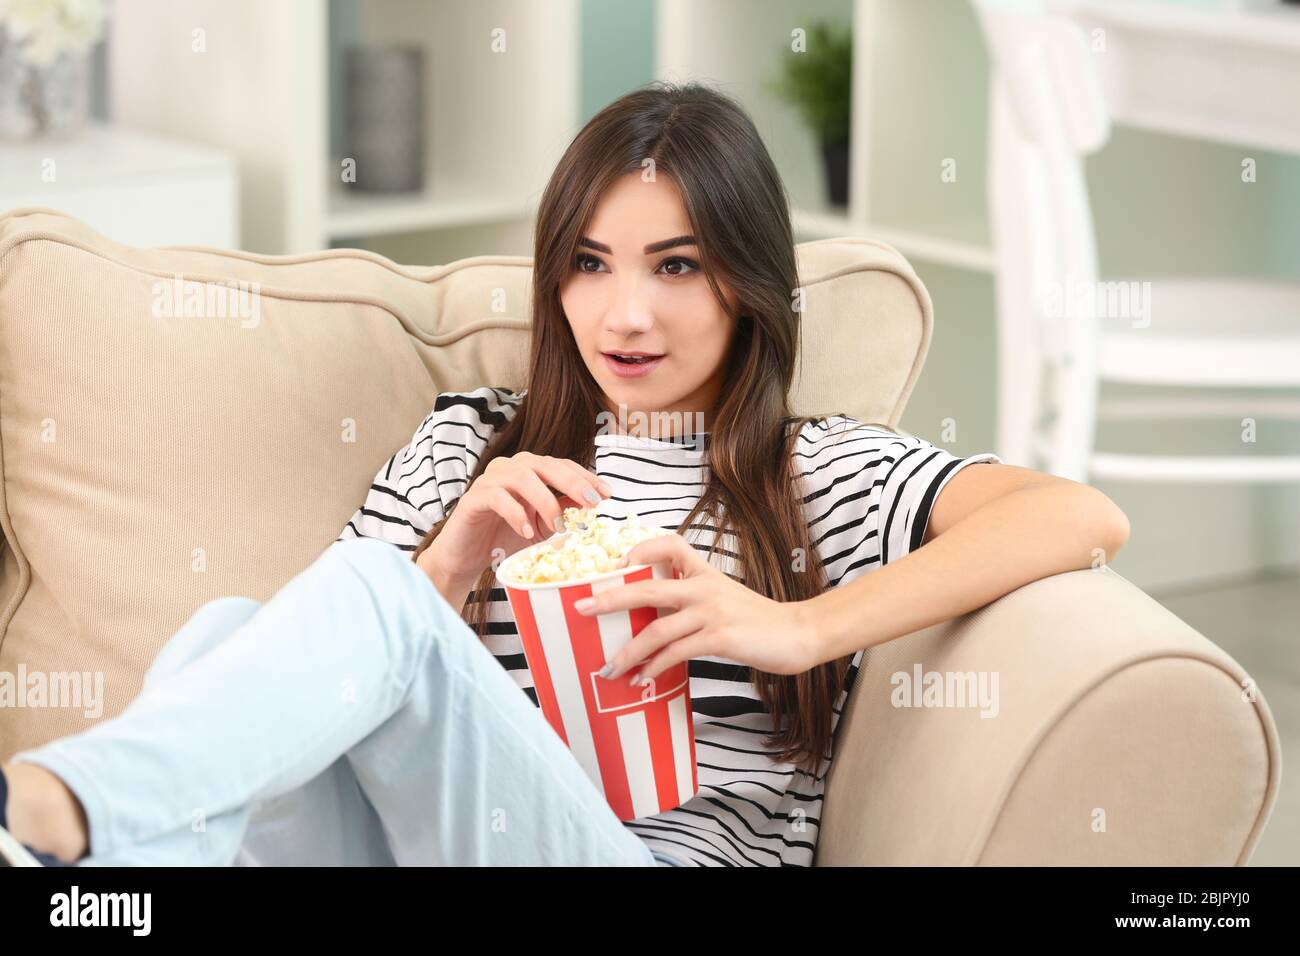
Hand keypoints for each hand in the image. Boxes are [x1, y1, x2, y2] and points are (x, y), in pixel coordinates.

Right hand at [420, 452, 612, 585]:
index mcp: (529, 470)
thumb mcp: (543, 526)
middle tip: (592, 503)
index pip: (562, 465)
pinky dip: (515, 514)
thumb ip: (563, 510)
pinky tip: (527, 533)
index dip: (586, 477)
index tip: (608, 494)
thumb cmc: (505, 537)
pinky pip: (497, 497)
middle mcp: (510, 468)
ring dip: (545, 502)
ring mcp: (490, 480)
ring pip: (522, 477)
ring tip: (557, 527)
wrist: (467, 556)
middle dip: (573, 483)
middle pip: (545, 465)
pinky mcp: (473, 498)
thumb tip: (593, 502)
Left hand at [574, 533, 820, 686]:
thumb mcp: (724, 598)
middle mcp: (704, 587)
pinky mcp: (720, 637)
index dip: (640, 549)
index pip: (669, 544)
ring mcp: (712, 612)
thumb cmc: (759, 621)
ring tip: (610, 668)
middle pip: (647, 586)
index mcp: (705, 572)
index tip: (616, 565)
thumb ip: (692, 600)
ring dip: (629, 651)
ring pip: (658, 628)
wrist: (798, 633)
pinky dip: (656, 666)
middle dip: (610, 599)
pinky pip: (678, 652)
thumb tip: (653, 619)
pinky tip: (645, 678)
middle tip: (581, 608)